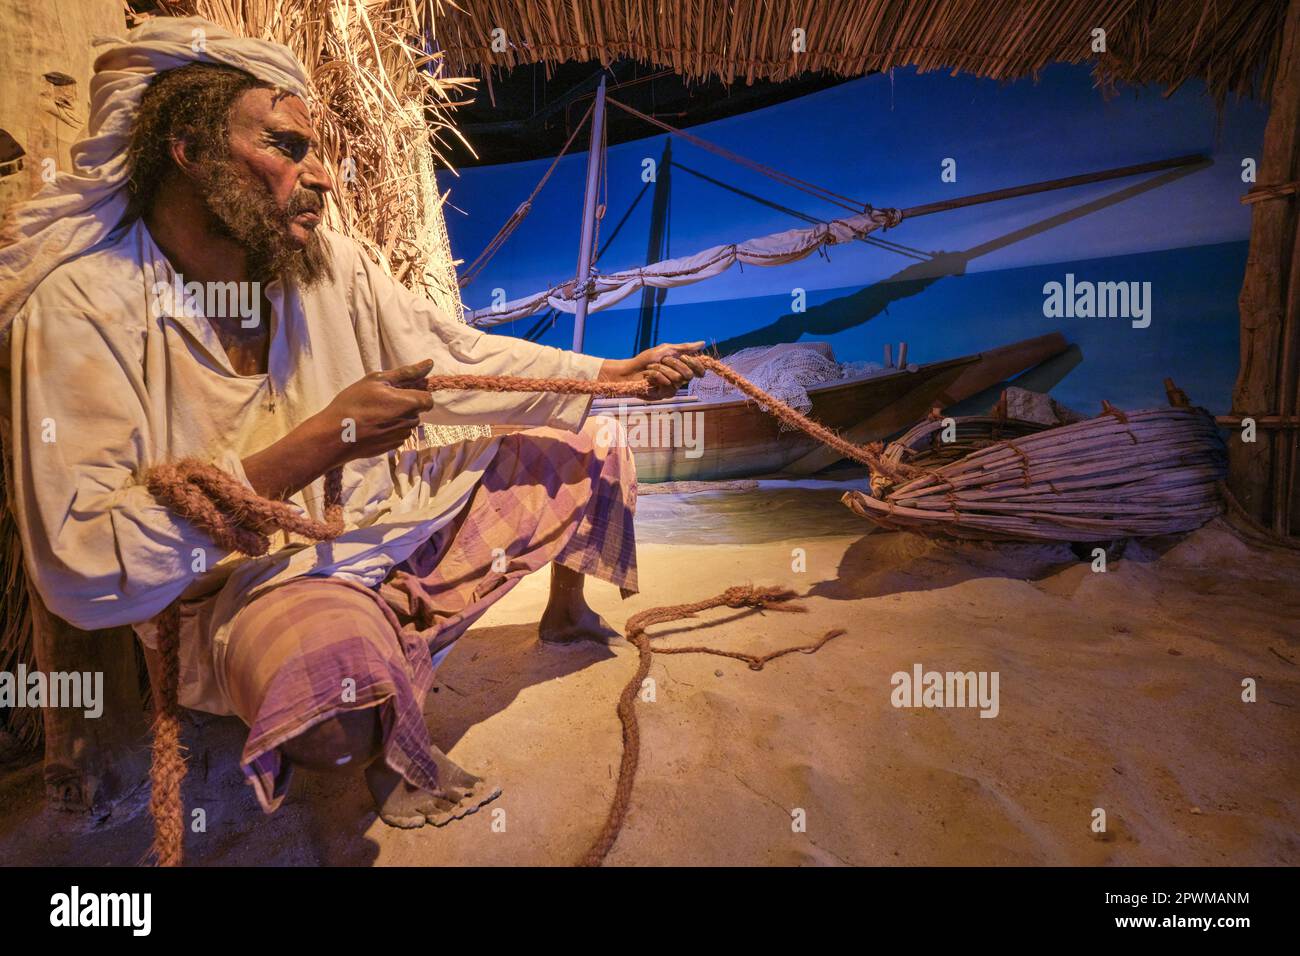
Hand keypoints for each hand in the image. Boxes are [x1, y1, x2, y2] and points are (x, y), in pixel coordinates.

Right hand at [315, 359, 435, 462]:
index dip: (416, 393)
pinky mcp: (392, 447)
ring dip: (397, 417)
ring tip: (374, 414)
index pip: (428, 399)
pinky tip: (373, 426)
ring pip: (407, 423)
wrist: (336, 434)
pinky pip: (397, 435)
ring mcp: (401, 437)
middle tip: (382, 401)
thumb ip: (406, 372)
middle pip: (417, 411)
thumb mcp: (377, 380)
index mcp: (409, 403)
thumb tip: (429, 364)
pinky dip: (389, 429)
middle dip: (405, 405)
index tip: (400, 392)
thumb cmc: (354, 403)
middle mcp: (409, 422)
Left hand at [602, 341, 707, 400]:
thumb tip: (703, 343)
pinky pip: (666, 383)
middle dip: (673, 363)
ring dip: (661, 369)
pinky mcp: (663, 395)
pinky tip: (648, 376)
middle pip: (688, 374)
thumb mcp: (665, 350)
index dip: (696, 365)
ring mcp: (672, 389)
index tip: (685, 357)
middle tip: (662, 360)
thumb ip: (684, 348)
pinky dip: (655, 375)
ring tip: (651, 368)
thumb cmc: (645, 360)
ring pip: (676, 378)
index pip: (698, 370)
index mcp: (681, 369)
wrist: (630, 370)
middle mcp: (679, 380)